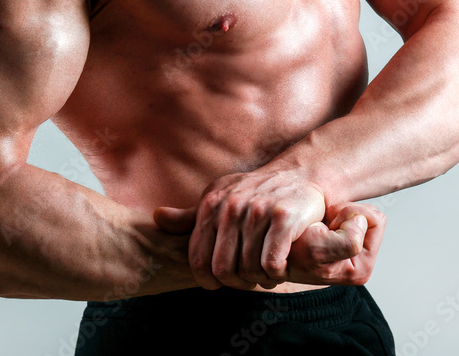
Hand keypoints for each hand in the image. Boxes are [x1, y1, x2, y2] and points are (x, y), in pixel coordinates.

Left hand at [154, 170, 383, 289]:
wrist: (301, 175)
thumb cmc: (256, 193)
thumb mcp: (220, 198)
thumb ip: (190, 216)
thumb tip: (156, 218)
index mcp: (211, 204)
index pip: (199, 260)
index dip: (209, 280)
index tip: (222, 282)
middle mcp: (231, 206)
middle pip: (223, 270)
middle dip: (237, 283)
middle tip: (249, 280)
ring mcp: (258, 211)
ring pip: (249, 270)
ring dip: (260, 280)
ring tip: (267, 273)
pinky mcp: (284, 218)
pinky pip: (271, 264)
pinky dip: (276, 274)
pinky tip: (281, 267)